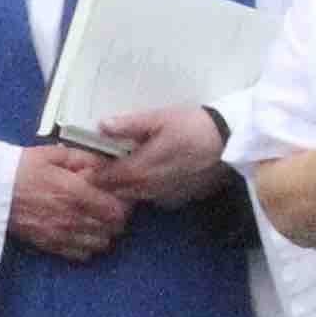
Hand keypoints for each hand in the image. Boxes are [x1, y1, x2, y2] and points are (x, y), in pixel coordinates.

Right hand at [5, 140, 127, 261]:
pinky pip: (82, 254)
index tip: (117, 195)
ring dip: (102, 232)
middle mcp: (74, 218)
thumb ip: (85, 159)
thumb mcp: (54, 154)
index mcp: (78, 193)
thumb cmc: (21, 168)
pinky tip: (79, 231)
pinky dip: (86, 245)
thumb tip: (108, 166)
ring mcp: (62, 235)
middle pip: (113, 229)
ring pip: (101, 243)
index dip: (124, 203)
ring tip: (93, 219)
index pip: (118, 210)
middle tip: (106, 205)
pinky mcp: (50, 245)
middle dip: (115, 217)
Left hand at [85, 103, 226, 209]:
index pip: (105, 179)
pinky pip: (154, 198)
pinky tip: (148, 176)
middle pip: (117, 192)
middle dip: (105, 183)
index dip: (91, 173)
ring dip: (124, 187)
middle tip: (97, 168)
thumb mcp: (158, 118)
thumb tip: (101, 126)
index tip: (83, 165)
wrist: (232, 140)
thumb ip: (128, 125)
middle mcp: (150, 189)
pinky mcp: (181, 199)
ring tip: (119, 171)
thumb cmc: (194, 125)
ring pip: (135, 197)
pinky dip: (145, 190)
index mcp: (140, 170)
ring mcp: (167, 197)